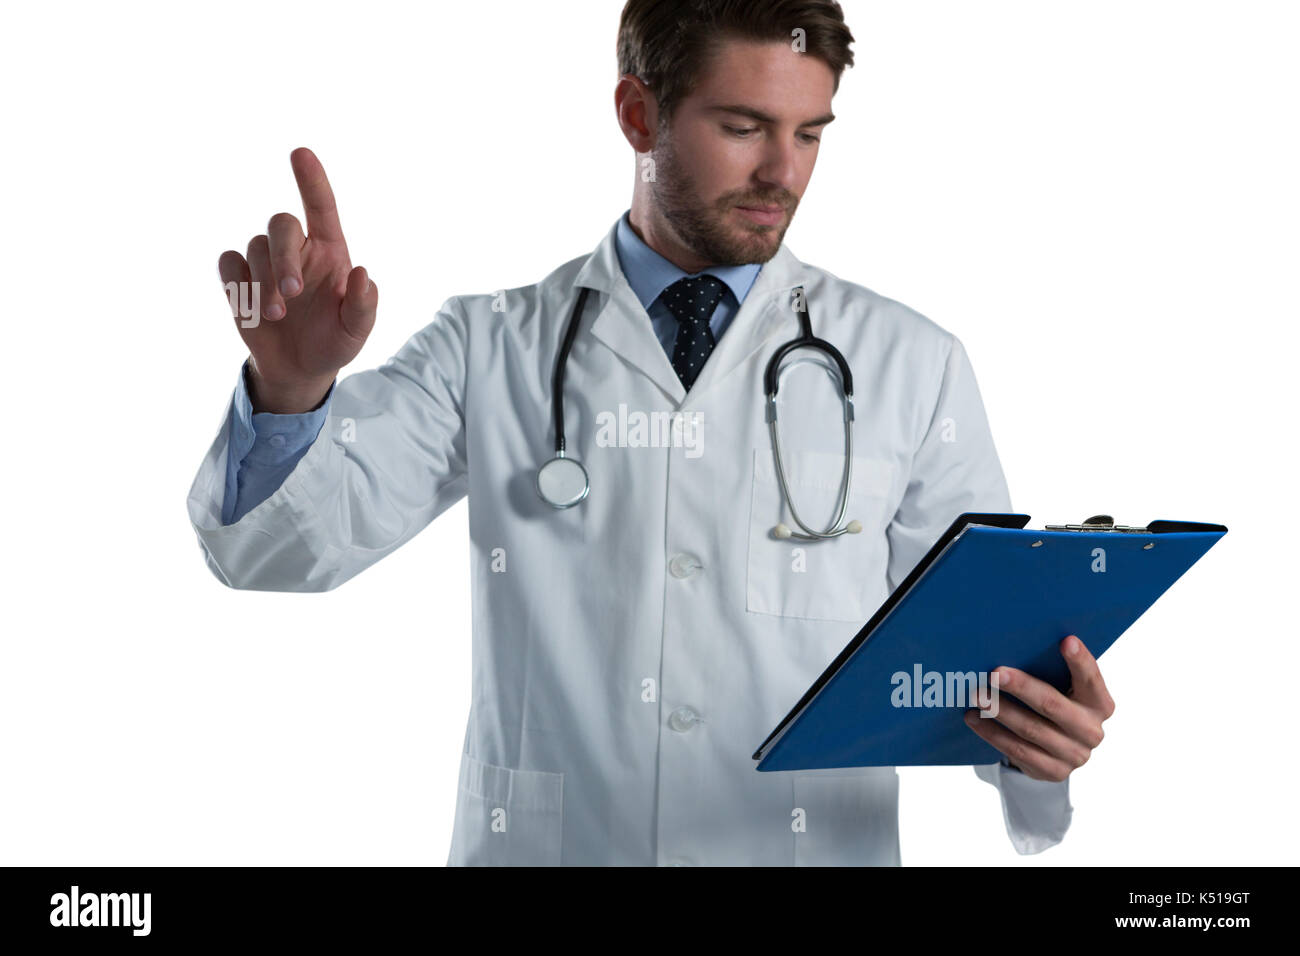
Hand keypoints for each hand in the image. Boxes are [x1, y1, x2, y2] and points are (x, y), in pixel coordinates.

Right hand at [217, 147, 377, 412]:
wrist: (301, 369)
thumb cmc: (335, 342)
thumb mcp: (357, 332)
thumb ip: (364, 305)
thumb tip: (364, 273)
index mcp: (330, 252)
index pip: (321, 207)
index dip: (311, 180)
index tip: (300, 153)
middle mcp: (298, 249)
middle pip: (281, 225)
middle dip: (283, 256)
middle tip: (292, 293)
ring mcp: (266, 263)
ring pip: (254, 248)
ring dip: (263, 283)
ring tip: (275, 317)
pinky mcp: (239, 279)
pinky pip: (229, 264)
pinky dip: (237, 284)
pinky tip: (251, 309)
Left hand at [962, 635, 1114, 781]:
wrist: (1056, 750)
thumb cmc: (1055, 703)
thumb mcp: (1062, 688)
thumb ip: (1052, 670)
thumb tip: (1013, 643)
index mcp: (1099, 703)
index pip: (1091, 679)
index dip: (1080, 660)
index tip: (1066, 640)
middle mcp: (1091, 731)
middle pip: (1053, 705)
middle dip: (1022, 687)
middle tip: (995, 673)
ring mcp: (1074, 755)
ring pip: (1031, 729)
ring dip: (1000, 711)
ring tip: (977, 695)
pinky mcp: (1053, 771)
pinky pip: (1018, 751)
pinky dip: (992, 733)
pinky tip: (974, 719)